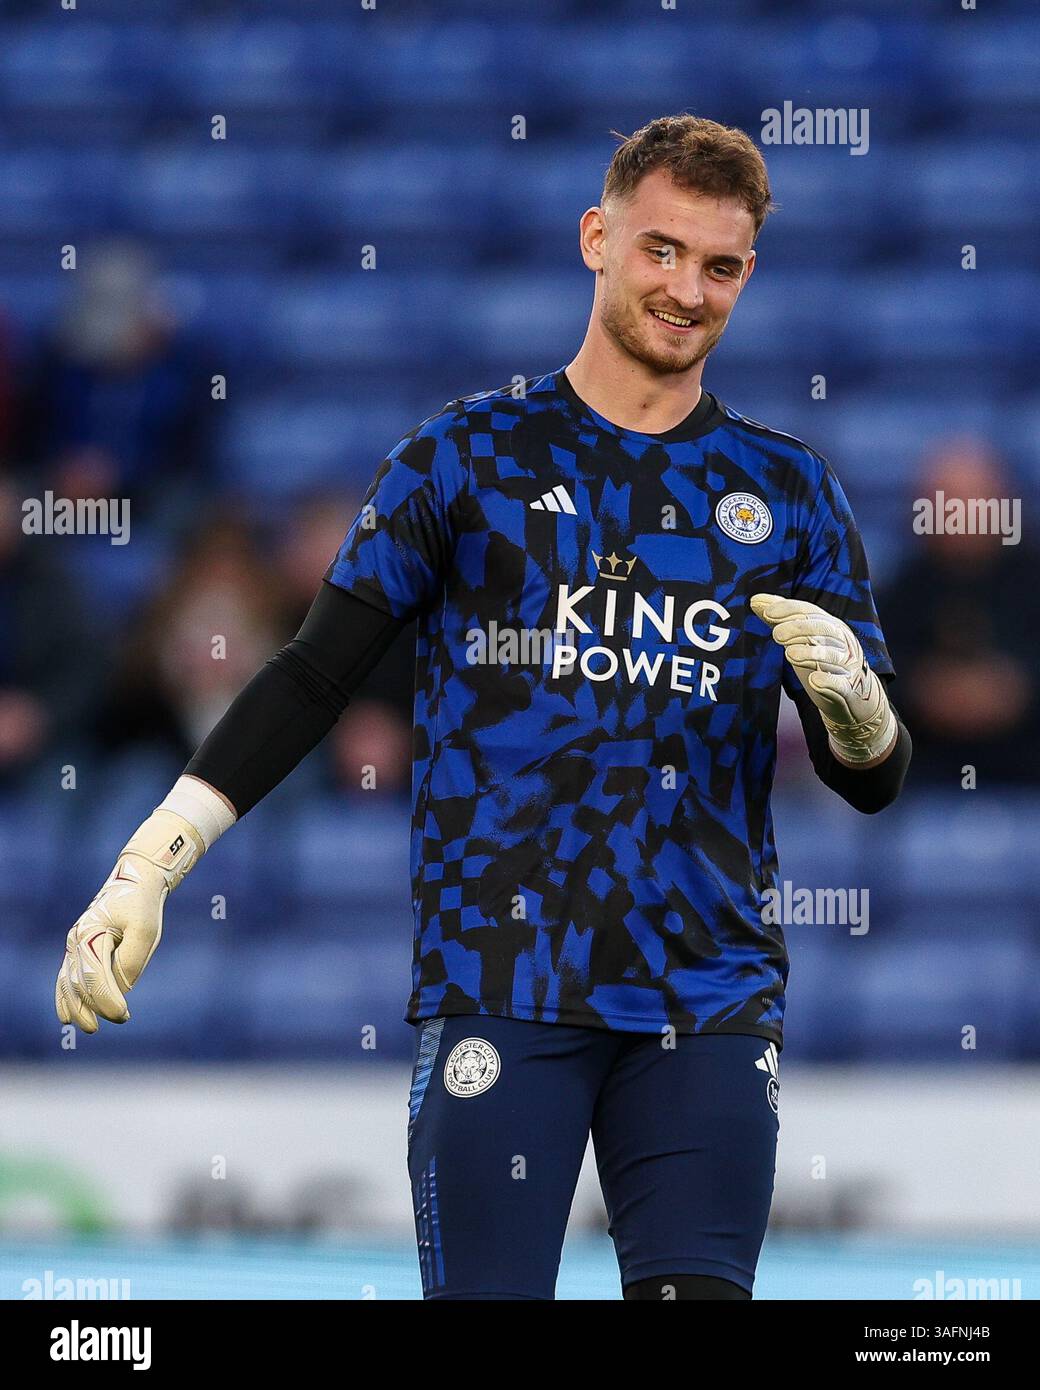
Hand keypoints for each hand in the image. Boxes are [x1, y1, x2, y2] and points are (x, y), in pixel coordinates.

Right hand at [55, 809, 202, 1032]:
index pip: (95, 977)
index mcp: (91, 934)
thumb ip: (131, 961)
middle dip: (96, 1007)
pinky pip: (66, 977)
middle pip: (79, 984)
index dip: (107, 1000)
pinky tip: (67, 1016)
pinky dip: (65, 997)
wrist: (136, 880)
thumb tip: (120, 989)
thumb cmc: (142, 905)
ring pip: (68, 984)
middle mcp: (76, 940)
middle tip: (121, 1019)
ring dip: (78, 1007)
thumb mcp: (145, 931)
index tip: (124, 1015)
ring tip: (89, 1027)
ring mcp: (74, 944)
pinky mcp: (78, 948)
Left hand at [750, 593, 895, 764]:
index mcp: (829, 626)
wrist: (852, 696)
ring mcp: (846, 665)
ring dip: (811, 653)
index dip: (789, 609)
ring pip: (832, 655)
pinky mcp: (848, 689)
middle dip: (799, 629)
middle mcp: (841, 642)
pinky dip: (828, 682)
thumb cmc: (823, 662)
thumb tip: (755, 600)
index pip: (810, 612)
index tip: (767, 612)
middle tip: (776, 635)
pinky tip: (814, 681)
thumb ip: (780, 620)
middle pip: (823, 629)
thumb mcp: (801, 639)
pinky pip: (840, 684)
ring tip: (790, 654)